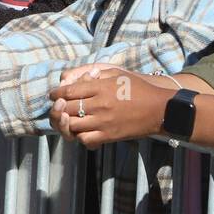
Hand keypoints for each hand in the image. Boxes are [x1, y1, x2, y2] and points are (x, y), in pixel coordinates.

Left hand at [47, 66, 173, 149]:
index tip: (54, 94)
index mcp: (101, 87)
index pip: (69, 91)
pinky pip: (85, 139)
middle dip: (58, 107)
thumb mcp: (118, 74)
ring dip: (66, 123)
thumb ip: (95, 74)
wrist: (159, 109)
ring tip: (66, 119)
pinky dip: (79, 136)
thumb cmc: (139, 89)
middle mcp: (100, 105)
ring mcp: (103, 122)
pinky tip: (81, 130)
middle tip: (57, 106)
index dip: (57, 93)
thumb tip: (75, 78)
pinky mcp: (109, 136)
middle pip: (67, 108)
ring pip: (73, 125)